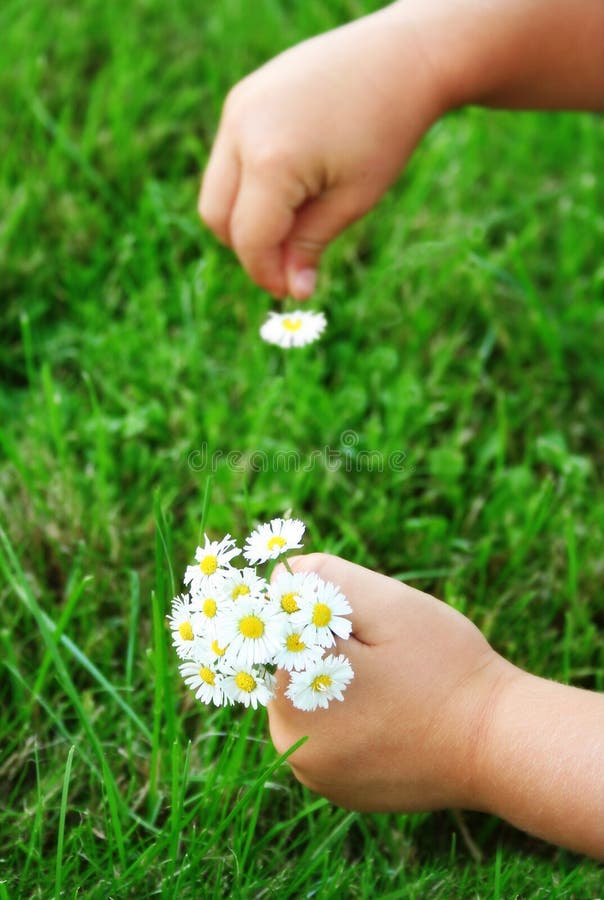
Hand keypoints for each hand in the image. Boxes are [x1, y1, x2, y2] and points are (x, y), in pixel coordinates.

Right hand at [199, 5, 447, 298]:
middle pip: (216, 216)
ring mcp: (237, 108)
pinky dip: (249, 185)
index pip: (249, 238)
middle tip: (288, 262)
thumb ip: (310, 246)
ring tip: (296, 220)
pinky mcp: (242, 98)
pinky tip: (292, 185)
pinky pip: (229, 159)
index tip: (291, 292)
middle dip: (248, 248)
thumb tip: (291, 292)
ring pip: (217, 189)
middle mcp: (242, 129)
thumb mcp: (352, 200)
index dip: (266, 273)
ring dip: (245, 217)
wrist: (401, 56)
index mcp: (271, 160)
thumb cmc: (386, 130)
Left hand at [268, 553, 509, 812]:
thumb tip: (279, 578)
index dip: (322, 612)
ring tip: (396, 686)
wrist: (501, 745)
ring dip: (340, 681)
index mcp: (293, 695)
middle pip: (291, 667)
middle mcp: (292, 746)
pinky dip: (352, 716)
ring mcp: (315, 775)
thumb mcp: (389, 604)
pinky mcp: (339, 791)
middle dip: (331, 648)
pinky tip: (394, 712)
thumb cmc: (447, 668)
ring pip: (309, 699)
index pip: (279, 629)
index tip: (368, 627)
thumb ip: (325, 581)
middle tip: (390, 657)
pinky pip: (328, 734)